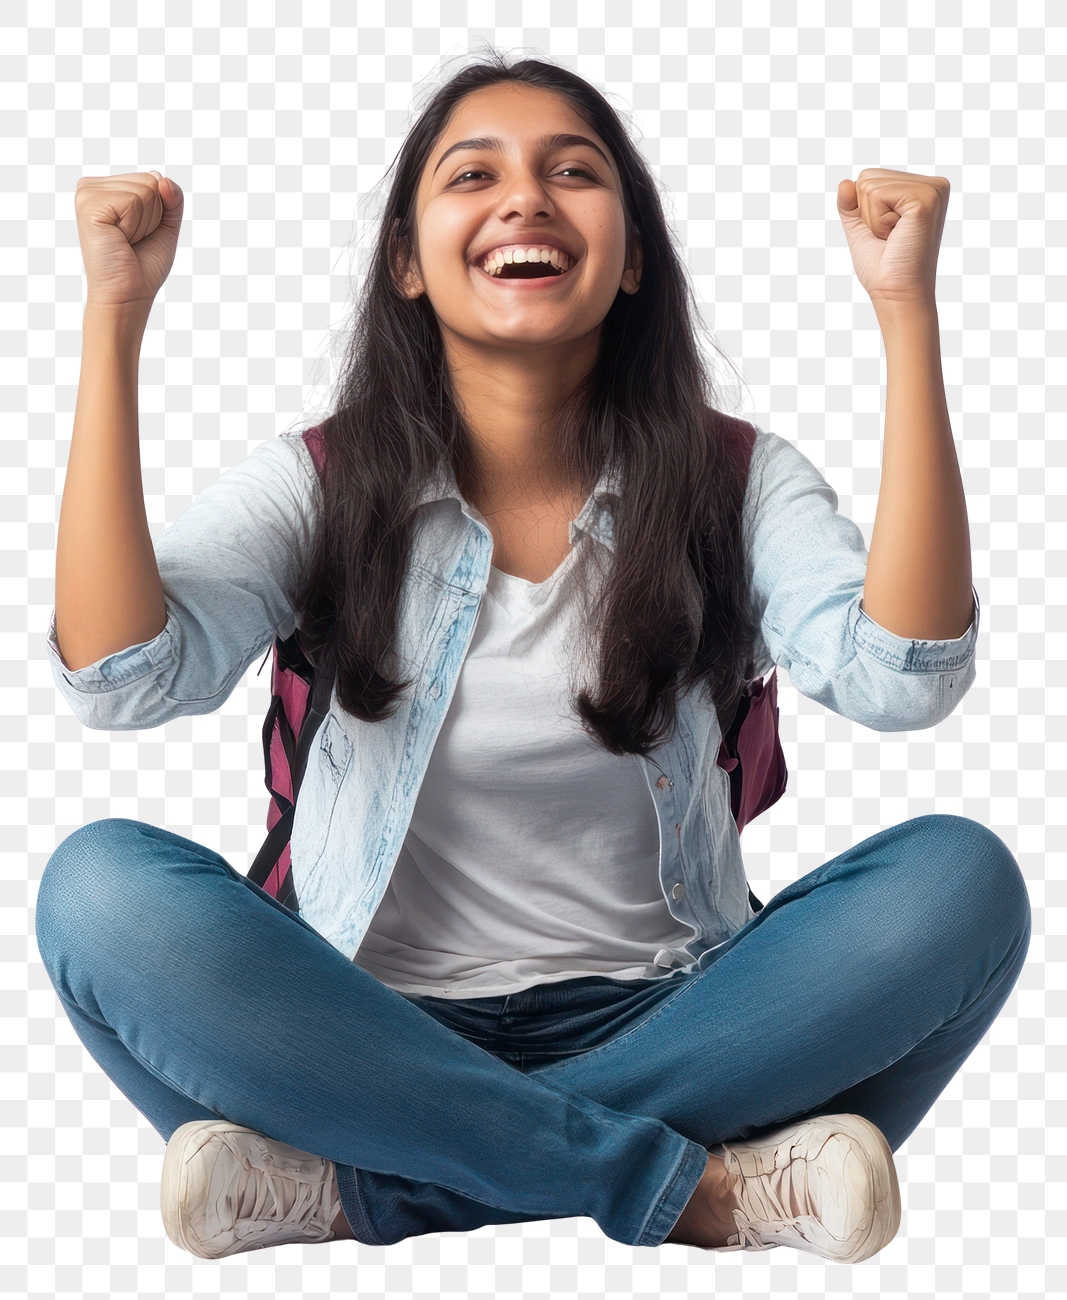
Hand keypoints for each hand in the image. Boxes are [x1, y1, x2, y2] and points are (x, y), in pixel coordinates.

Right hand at [74, 171, 183, 308]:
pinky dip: (135, 225)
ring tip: (124, 240)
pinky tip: (118, 238)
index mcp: (107, 188)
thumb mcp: (166, 226)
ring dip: (144, 223)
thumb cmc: (143, 264)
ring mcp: (87, 194)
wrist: (129, 294)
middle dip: (152, 217)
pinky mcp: (88, 205)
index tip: (139, 233)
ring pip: (145, 190)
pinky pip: (133, 200)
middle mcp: (93, 186)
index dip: (158, 212)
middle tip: (132, 239)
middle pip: (151, 182)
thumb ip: (172, 198)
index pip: (154, 179)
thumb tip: (163, 179)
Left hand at [836, 168, 949, 307]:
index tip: (886, 233)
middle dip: (868, 213)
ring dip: (873, 220)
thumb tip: (844, 182)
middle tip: (890, 237)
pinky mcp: (926, 198)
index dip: (865, 211)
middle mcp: (931, 185)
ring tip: (894, 237)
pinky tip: (898, 235)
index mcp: (920, 189)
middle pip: (869, 177)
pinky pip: (878, 194)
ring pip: (870, 185)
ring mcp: (932, 189)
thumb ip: (850, 204)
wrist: (895, 293)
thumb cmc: (882, 267)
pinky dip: (878, 221)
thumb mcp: (860, 229)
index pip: (870, 177)